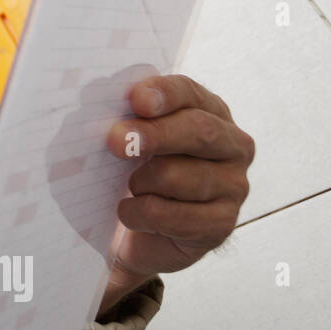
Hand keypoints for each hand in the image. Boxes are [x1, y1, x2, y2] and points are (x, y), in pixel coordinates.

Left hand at [100, 74, 255, 314]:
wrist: (142, 237)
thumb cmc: (136, 175)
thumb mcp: (130, 140)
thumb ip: (124, 118)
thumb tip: (96, 103)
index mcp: (210, 112)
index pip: (190, 93)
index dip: (164, 94)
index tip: (136, 99)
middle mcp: (233, 146)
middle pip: (199, 131)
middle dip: (153, 135)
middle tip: (115, 142)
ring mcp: (234, 186)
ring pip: (176, 176)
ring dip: (139, 183)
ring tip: (131, 188)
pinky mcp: (222, 224)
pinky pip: (170, 216)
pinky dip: (138, 214)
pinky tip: (132, 213)